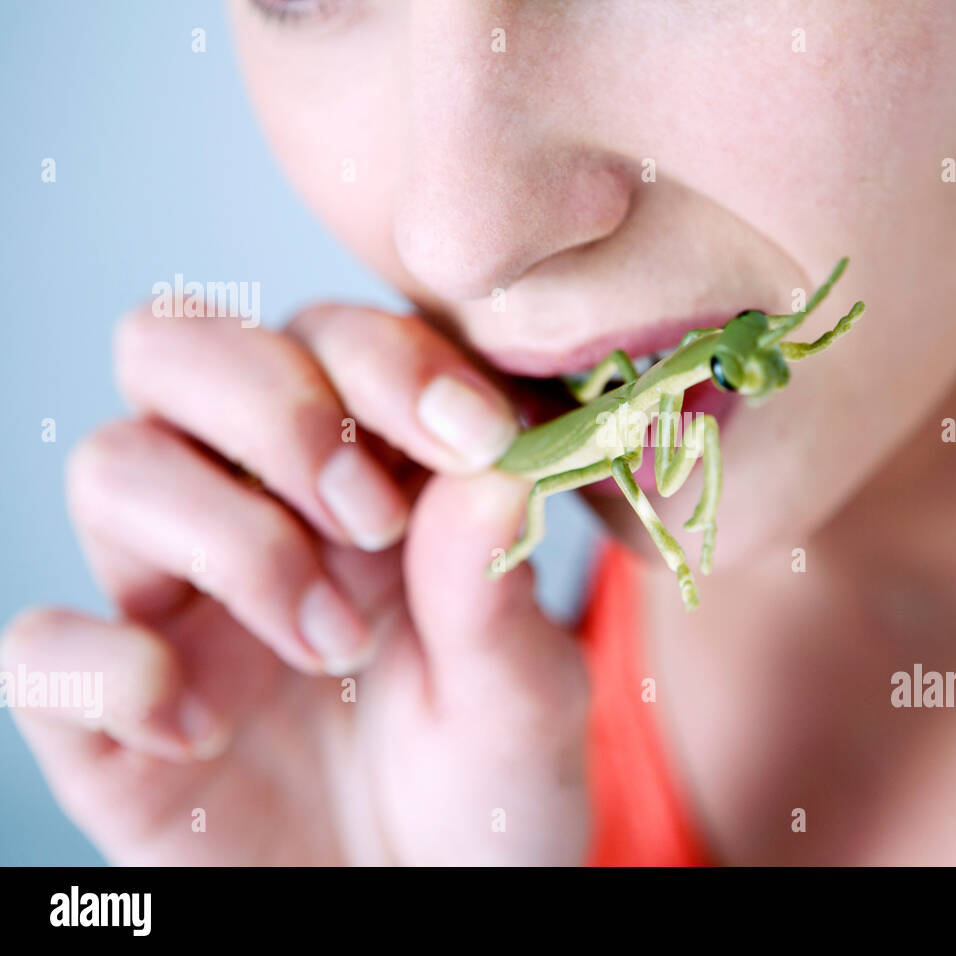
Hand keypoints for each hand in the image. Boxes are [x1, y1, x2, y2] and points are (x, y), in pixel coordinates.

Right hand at [2, 304, 589, 864]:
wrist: (429, 913)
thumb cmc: (488, 795)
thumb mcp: (528, 700)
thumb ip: (499, 590)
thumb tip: (488, 467)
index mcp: (365, 482)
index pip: (325, 337)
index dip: (386, 361)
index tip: (468, 438)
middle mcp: (253, 517)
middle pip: (178, 350)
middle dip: (277, 410)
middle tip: (368, 522)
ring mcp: (173, 610)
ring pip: (113, 464)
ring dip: (233, 542)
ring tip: (334, 645)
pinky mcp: (111, 716)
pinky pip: (39, 646)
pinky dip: (113, 670)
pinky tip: (206, 731)